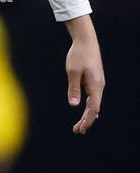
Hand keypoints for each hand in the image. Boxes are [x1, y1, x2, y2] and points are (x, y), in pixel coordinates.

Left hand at [65, 15, 103, 133]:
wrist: (86, 41)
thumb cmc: (78, 55)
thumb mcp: (72, 72)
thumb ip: (73, 88)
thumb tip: (73, 104)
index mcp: (95, 85)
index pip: (93, 108)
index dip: (87, 120)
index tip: (80, 129)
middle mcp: (99, 86)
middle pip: (95, 108)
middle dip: (86, 121)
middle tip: (77, 131)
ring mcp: (98, 83)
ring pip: (95, 103)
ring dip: (87, 115)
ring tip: (80, 126)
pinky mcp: (95, 80)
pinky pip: (94, 98)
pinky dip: (90, 107)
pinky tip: (87, 113)